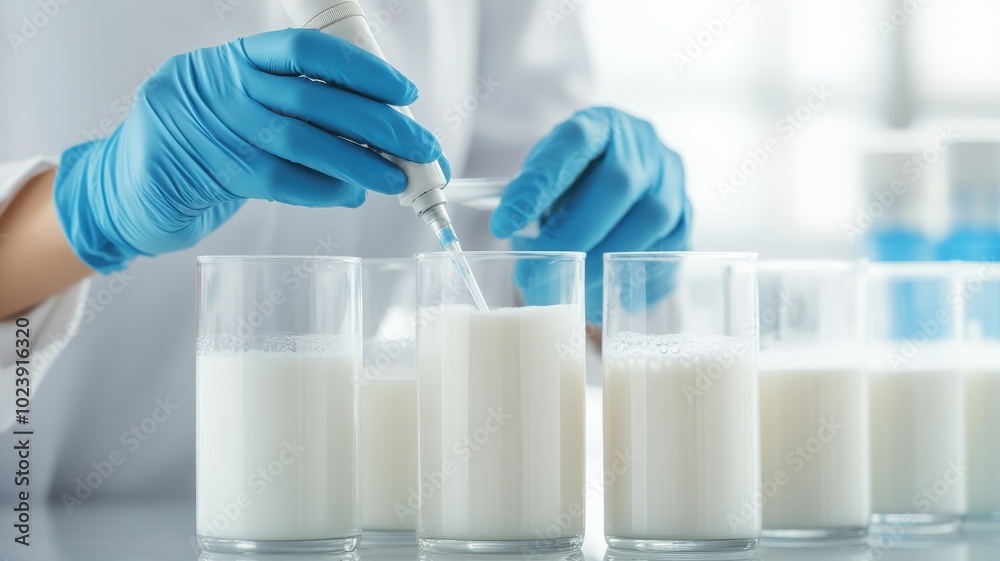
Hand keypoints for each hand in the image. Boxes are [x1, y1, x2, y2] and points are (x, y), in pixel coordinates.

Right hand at [54, 29, 448, 272]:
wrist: (129, 185)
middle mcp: (225, 86)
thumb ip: (298, 107)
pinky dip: (323, 189)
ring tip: (397, 178)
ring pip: (302, 141)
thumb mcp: (242, 105)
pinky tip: (352, 194)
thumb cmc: (204, 141)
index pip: (306, 50)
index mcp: (237, 59)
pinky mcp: (210, 173)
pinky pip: (281, 180)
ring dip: (359, 161)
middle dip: (378, 123)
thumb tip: (379, 129)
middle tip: (421, 145)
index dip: (361, 68)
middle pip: (315, 98)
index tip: (404, 91)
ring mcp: (214, 129)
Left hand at [490, 107, 689, 323]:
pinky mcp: (686, 215)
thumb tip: (516, 234)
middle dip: (572, 237)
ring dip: (602, 264)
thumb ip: (532, 195)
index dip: (540, 184)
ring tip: (566, 291)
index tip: (504, 225)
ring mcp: (672, 179)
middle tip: (532, 274)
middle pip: (618, 185)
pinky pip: (668, 250)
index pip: (574, 142)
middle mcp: (644, 145)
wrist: (622, 174)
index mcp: (602, 123)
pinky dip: (632, 277)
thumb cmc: (574, 178)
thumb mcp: (547, 173)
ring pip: (649, 221)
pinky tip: (603, 293)